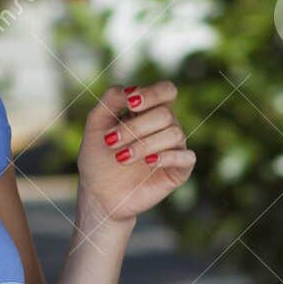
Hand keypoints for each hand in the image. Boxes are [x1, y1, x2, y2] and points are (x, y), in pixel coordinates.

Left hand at [76, 80, 195, 234]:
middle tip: (111, 142)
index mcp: (149, 111)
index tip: (130, 104)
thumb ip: (110, 101)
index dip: (152, 94)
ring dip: (143, 145)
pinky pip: (186, 157)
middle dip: (135, 127)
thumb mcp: (96, 125)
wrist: (99, 195)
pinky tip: (149, 162)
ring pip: (174, 133)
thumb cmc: (97, 158)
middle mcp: (166, 126)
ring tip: (121, 158)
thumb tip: (132, 89)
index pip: (166, 91)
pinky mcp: (179, 170)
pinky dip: (168, 156)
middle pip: (164, 114)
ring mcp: (174, 148)